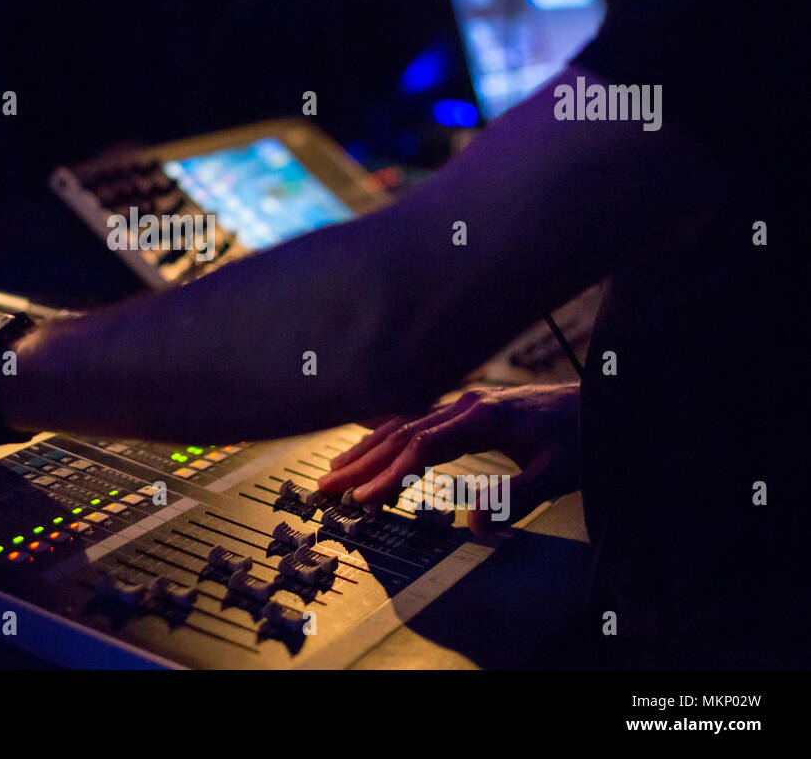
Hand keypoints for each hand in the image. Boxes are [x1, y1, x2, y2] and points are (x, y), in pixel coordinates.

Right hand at [317, 384, 579, 533]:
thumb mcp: (558, 474)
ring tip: (336, 469)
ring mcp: (466, 402)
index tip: (362, 500)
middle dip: (361, 462)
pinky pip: (417, 415)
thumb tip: (473, 526)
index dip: (388, 476)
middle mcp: (466, 405)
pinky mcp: (470, 406)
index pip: (420, 448)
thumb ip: (513, 499)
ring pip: (404, 423)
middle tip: (326, 486)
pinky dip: (388, 428)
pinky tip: (370, 435)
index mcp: (481, 419)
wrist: (604, 404)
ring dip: (368, 446)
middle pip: (401, 433)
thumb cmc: (584, 438)